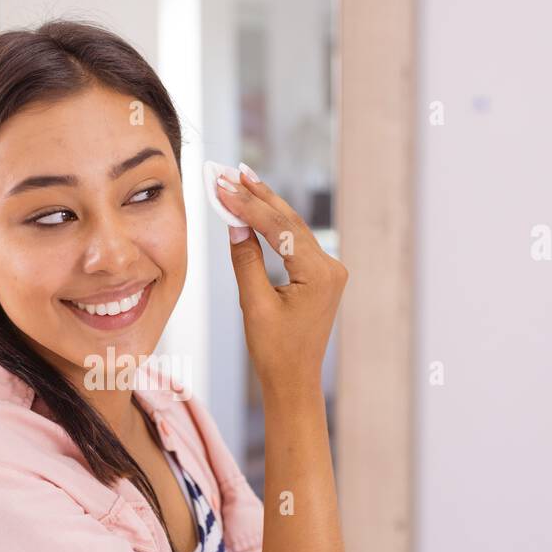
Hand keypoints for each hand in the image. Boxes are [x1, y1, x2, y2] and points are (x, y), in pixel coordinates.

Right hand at [218, 164, 346, 389]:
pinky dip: (273, 224)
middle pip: (288, 221)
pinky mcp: (320, 274)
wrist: (293, 380)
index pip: (279, 229)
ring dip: (264, 204)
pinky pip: (294, 241)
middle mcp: (330, 266)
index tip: (221, 187)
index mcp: (319, 274)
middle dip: (256, 195)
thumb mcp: (254, 304)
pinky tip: (256, 204)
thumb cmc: (274, 351)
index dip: (247, 206)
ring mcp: (328, 269)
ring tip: (239, 178)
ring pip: (292, 227)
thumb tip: (235, 222)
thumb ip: (246, 260)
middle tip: (228, 171)